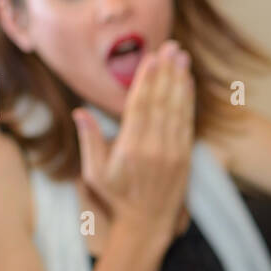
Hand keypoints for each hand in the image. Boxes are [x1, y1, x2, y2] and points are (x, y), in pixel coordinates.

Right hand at [74, 40, 194, 243]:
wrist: (148, 224)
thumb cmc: (117, 197)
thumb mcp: (94, 174)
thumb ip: (90, 142)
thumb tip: (81, 112)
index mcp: (130, 150)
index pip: (139, 107)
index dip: (147, 80)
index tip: (151, 58)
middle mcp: (154, 149)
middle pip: (161, 103)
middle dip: (167, 73)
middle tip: (172, 47)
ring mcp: (173, 153)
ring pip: (177, 110)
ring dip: (181, 81)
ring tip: (183, 57)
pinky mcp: (185, 157)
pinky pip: (187, 123)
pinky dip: (188, 101)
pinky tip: (188, 83)